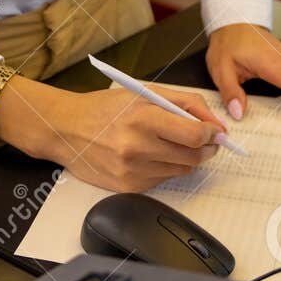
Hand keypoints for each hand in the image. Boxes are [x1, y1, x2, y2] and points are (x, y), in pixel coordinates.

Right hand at [0, 75, 226, 191]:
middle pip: (192, 157)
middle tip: (205, 140)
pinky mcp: (127, 188)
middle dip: (205, 148)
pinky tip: (151, 155)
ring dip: (186, 158)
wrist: (65, 129)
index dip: (212, 134)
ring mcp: (131, 171)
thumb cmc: (105, 108)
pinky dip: (165, 168)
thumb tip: (215, 124)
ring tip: (172, 143)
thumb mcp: (144, 92)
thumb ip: (185, 103)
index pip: (194, 135)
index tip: (215, 132)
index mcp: (142, 118)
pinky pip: (162, 181)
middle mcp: (137, 147)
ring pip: (181, 170)